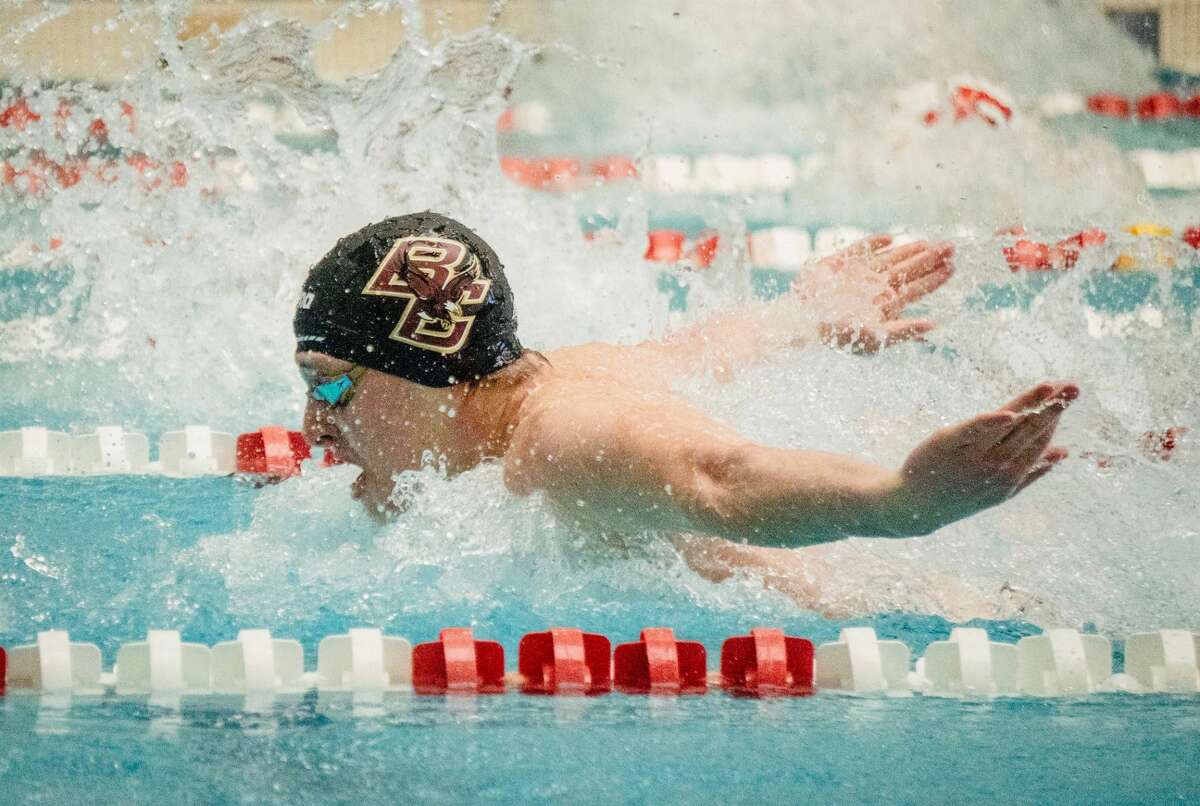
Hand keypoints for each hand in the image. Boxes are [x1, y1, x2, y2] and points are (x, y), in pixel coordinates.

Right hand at [796, 235, 954, 353]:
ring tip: (932, 242)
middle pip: (909, 271)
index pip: (916, 288)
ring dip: (912, 249)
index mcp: (885, 305)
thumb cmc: (838, 334)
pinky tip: (891, 237)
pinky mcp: (840, 263)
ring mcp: (859, 274)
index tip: (954, 266)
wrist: (803, 322)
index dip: (935, 277)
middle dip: (931, 259)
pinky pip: (861, 248)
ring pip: (891, 258)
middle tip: (952, 245)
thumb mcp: (876, 338)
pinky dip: (875, 242)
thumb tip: (935, 325)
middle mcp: (874, 288)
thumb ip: (905, 331)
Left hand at [886, 382, 1077, 535]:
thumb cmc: (961, 494)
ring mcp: (973, 455)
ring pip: (1007, 426)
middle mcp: (997, 466)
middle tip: (1074, 387)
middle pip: (1029, 430)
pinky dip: (989, 422)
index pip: (1040, 440)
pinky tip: (1007, 413)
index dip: (1055, 416)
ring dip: (1030, 405)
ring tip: (1050, 387)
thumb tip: (1064, 452)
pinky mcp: (947, 443)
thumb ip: (1033, 471)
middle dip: (1053, 408)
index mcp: (1012, 475)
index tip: (1070, 394)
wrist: (915, 507)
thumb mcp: (1000, 489)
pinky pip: (972, 430)